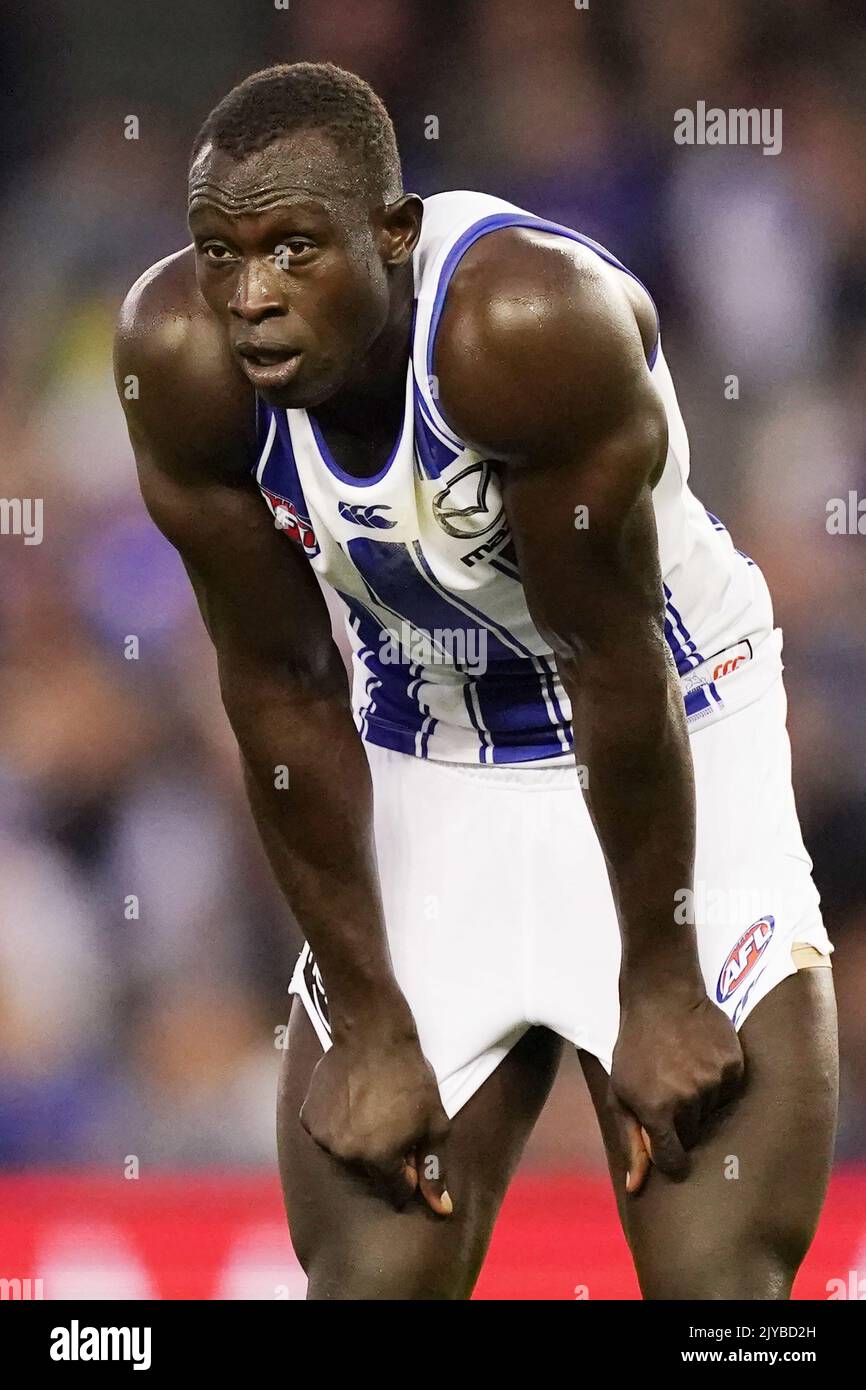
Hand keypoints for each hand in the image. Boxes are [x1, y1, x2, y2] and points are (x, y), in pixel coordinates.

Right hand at [300, 1033, 451, 1213]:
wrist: (371, 1034)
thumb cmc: (409, 1077)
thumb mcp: (434, 1122)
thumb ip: (434, 1168)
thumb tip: (442, 1209)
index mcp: (380, 1159)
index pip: (395, 1187)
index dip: (408, 1171)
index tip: (411, 1149)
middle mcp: (347, 1154)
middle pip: (369, 1170)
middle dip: (383, 1154)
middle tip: (393, 1120)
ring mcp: (324, 1136)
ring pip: (346, 1152)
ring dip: (359, 1139)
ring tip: (371, 1107)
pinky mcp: (308, 1117)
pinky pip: (326, 1133)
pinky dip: (336, 1123)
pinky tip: (351, 1100)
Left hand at [609, 983, 744, 1193]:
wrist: (661, 997)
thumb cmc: (634, 1048)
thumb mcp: (620, 1094)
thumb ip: (631, 1142)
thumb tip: (636, 1187)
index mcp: (656, 1110)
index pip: (674, 1161)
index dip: (671, 1157)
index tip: (669, 1148)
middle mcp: (688, 1099)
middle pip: (694, 1136)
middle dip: (681, 1123)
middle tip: (668, 1091)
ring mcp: (713, 1082)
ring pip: (713, 1114)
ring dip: (700, 1102)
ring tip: (683, 1072)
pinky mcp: (733, 1065)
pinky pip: (730, 1092)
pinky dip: (718, 1083)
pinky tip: (700, 1060)